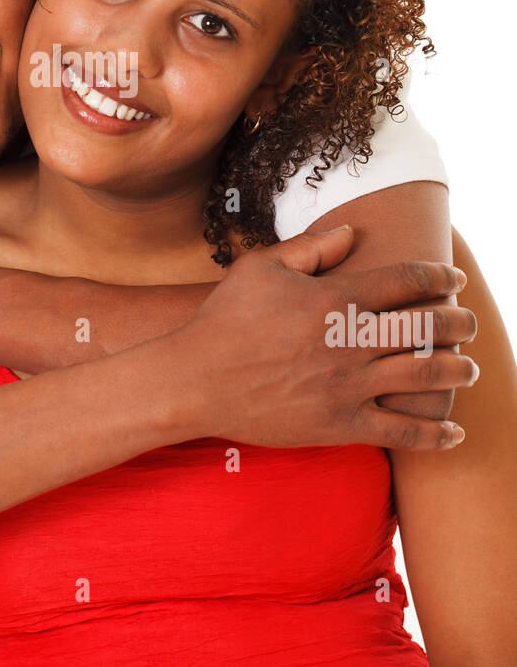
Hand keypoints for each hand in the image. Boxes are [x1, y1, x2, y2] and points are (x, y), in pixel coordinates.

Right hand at [172, 224, 476, 449]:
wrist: (195, 379)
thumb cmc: (225, 318)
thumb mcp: (261, 267)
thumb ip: (311, 248)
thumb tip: (353, 232)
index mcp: (334, 297)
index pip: (406, 279)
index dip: (439, 274)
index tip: (455, 278)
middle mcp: (349, 340)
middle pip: (426, 326)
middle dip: (459, 323)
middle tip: (469, 324)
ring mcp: (347, 385)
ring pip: (423, 376)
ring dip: (456, 370)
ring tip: (468, 368)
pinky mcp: (339, 424)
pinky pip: (400, 433)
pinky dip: (434, 434)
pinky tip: (455, 433)